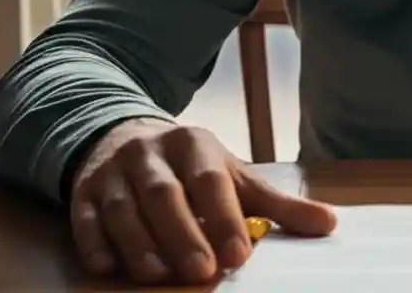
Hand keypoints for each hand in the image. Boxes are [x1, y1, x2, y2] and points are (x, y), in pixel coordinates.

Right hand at [69, 118, 336, 283]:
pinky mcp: (82, 192)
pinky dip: (95, 243)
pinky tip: (106, 266)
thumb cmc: (189, 168)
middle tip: (201, 271)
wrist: (122, 136)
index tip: (239, 253)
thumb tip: (330, 224)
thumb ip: (276, 204)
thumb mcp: (232, 176)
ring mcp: (112, 171)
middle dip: (183, 234)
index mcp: (193, 144)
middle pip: (165, 194)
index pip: (209, 180)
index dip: (224, 217)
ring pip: (122, 207)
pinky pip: (84, 218)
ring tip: (158, 275)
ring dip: (139, 243)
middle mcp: (150, 153)